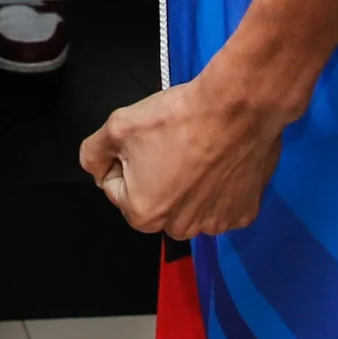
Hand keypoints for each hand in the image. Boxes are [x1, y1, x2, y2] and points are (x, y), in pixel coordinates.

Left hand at [80, 71, 293, 236]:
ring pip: (187, 203)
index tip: (143, 139)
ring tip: (196, 150)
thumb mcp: (117, 126)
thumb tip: (96, 169)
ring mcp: (216, 225)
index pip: (116, 186)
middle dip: (154, 174)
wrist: (236, 108)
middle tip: (170, 143)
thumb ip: (93, 153)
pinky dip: (218, 186)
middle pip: (153, 198)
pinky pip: (220, 202)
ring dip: (186, 183)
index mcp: (144, 215)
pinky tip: (220, 161)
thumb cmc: (174, 118)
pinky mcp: (244, 214)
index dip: (124, 157)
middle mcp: (179, 230)